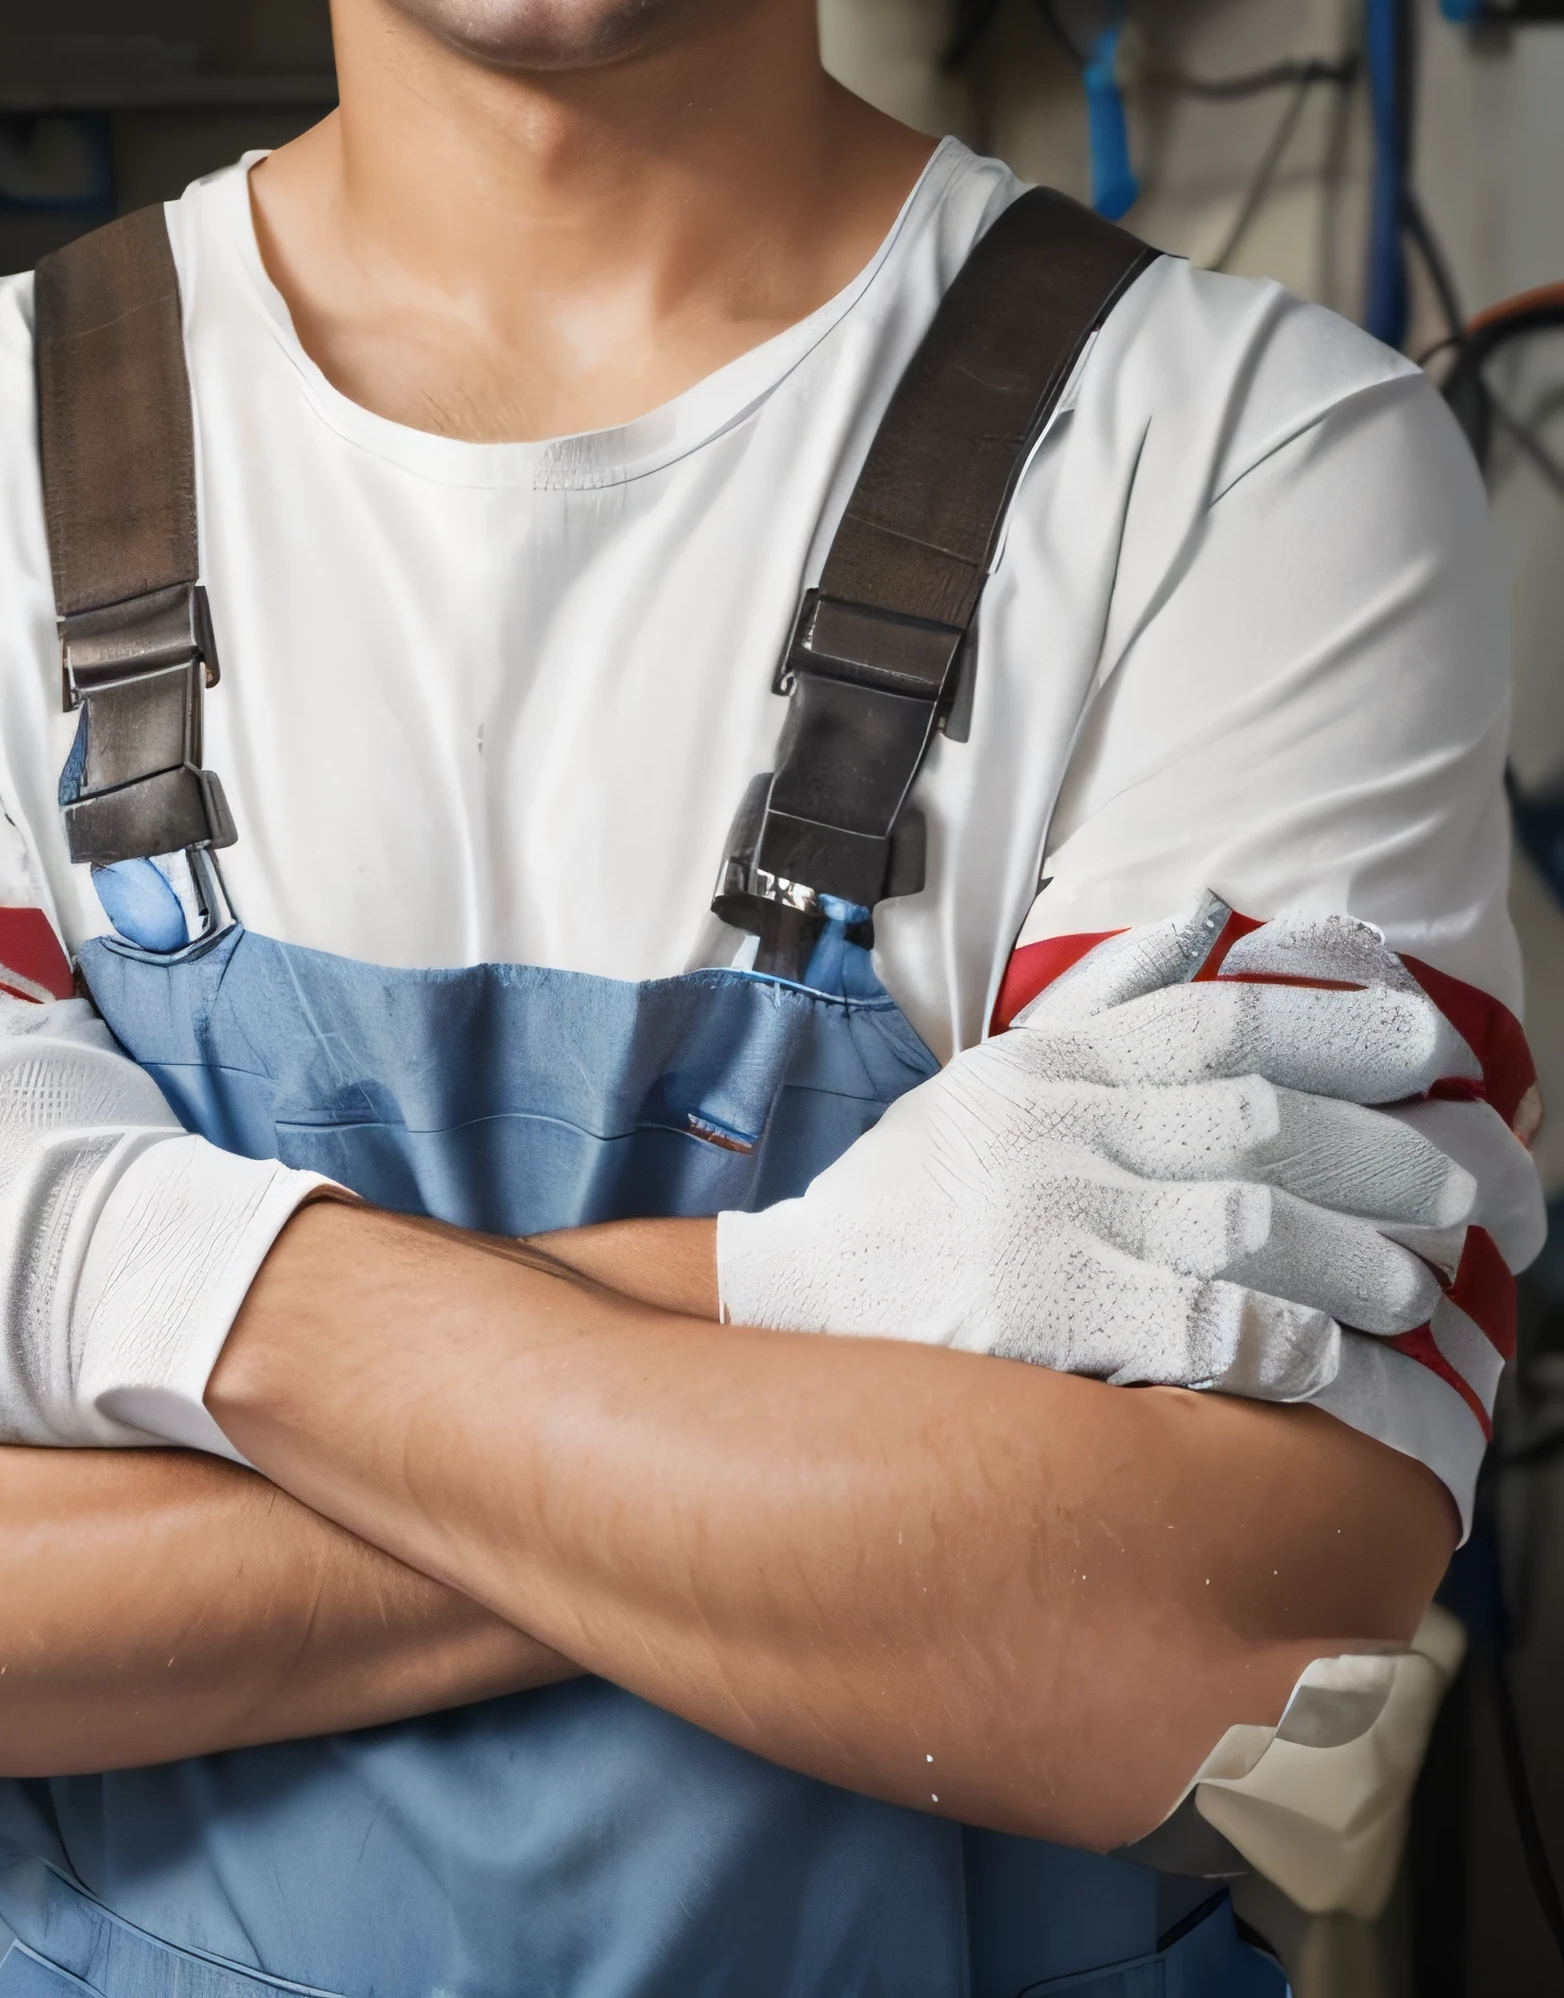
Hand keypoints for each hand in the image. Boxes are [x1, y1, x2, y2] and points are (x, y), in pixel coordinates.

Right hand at [716, 899, 1495, 1397]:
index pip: (1218, 1021)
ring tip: (1415, 1287)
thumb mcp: (997, 1073)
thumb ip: (1105, 999)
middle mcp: (1061, 1129)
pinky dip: (1281, 1336)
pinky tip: (1324, 1351)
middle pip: (1259, 1123)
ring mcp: (1056, 1219)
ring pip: (1253, 1224)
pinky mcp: (1050, 1315)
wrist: (806, 1293)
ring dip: (1357, 1258)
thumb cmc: (916, 1191)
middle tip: (1461, 1189)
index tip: (1431, 1044)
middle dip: (1382, 1155)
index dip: (1337, 1026)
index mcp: (1055, 1065)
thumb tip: (1200, 915)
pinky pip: (1206, 1322)